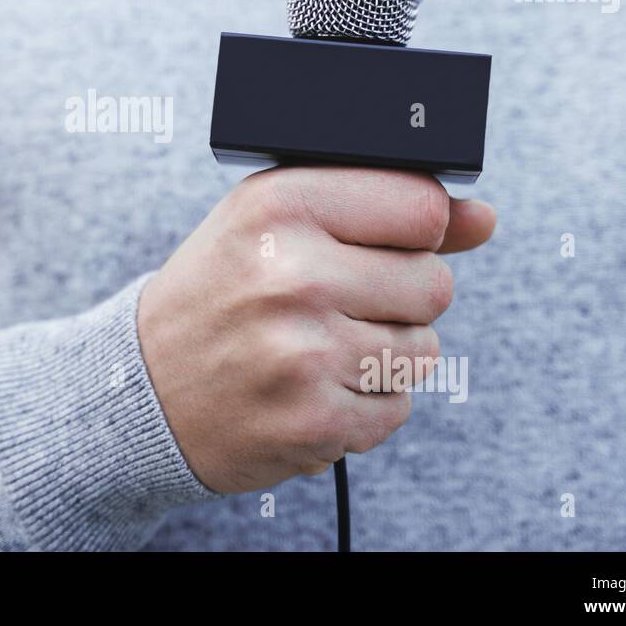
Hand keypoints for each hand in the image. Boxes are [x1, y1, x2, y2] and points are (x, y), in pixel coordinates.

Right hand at [137, 166, 495, 493]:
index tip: (376, 246)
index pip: (423, 207)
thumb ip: (382, 210)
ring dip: (382, 354)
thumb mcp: (277, 224)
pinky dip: (363, 404)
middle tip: (333, 303)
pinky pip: (398, 407)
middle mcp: (291, 274)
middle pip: (434, 284)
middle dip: (396, 298)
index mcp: (280, 206)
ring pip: (423, 350)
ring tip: (315, 346)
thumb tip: (483, 218)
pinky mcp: (316, 420)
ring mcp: (305, 352)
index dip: (413, 231)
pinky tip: (309, 387)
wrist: (142, 387)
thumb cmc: (220, 291)